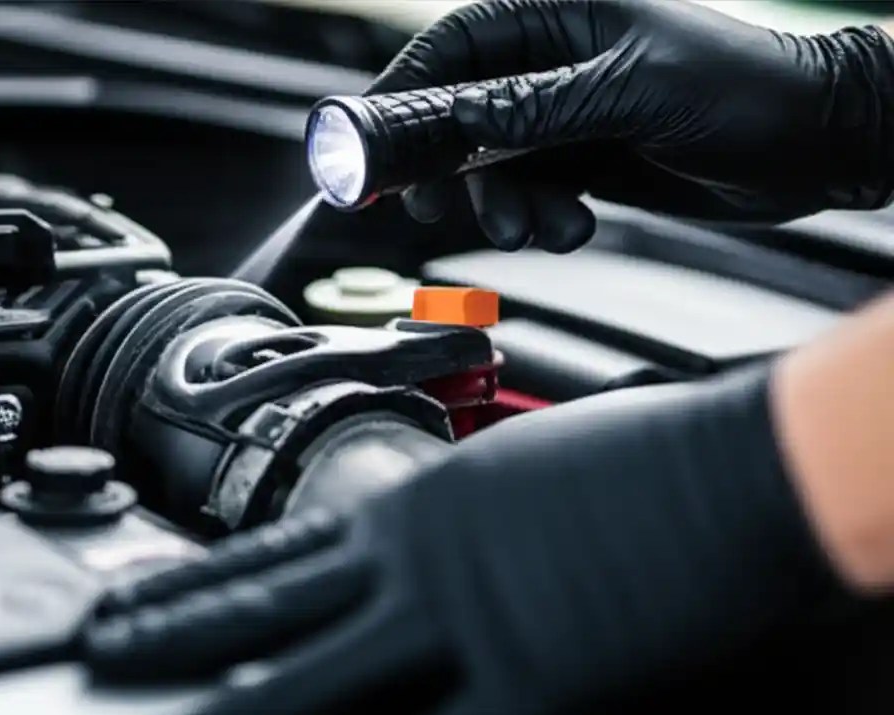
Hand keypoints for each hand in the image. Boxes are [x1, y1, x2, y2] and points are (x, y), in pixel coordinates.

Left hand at [82, 367, 840, 714]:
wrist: (738, 463)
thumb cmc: (643, 454)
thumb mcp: (513, 475)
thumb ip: (446, 521)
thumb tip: (402, 551)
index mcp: (413, 508)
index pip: (273, 556)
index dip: (189, 587)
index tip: (126, 609)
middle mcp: (416, 565)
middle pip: (266, 611)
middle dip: (172, 639)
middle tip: (99, 655)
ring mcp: (463, 625)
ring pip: (316, 680)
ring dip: (238, 704)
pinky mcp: (529, 681)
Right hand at [371, 0, 893, 252]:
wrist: (814, 147)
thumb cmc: (745, 90)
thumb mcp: (630, 94)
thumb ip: (536, 106)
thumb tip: (456, 114)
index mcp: (556, 15)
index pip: (450, 48)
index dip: (401, 97)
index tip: (368, 148)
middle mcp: (551, 62)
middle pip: (455, 113)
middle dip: (449, 169)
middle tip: (440, 208)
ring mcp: (563, 113)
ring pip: (488, 165)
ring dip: (502, 206)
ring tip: (541, 225)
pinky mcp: (580, 158)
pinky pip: (527, 193)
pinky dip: (538, 219)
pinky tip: (573, 225)